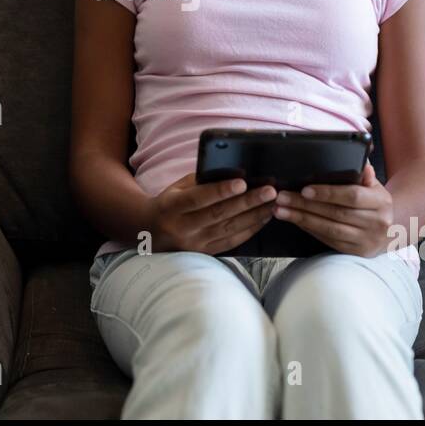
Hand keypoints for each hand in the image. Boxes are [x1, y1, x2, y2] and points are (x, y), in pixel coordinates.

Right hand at [147, 172, 277, 253]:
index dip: (221, 191)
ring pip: (229, 229)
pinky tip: (264, 218)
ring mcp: (195, 244)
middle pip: (219, 215)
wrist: (151, 232)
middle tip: (270, 191)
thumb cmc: (170, 202)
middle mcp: (183, 228)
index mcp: (172, 207)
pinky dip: (250, 230)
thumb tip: (233, 173)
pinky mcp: (205, 253)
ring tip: (273, 203)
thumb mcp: (177, 188)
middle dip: (247, 202)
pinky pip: (232, 241)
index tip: (242, 182)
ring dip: (254, 216)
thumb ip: (201, 181)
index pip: (199, 199)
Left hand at [272, 161, 395, 257]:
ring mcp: (366, 240)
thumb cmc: (376, 203)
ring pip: (329, 229)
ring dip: (302, 219)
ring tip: (280, 210)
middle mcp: (376, 223)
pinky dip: (310, 229)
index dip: (328, 193)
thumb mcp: (375, 186)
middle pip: (336, 213)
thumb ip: (365, 173)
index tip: (305, 190)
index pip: (352, 196)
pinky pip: (329, 240)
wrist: (392, 231)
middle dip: (306, 206)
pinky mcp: (356, 252)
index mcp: (381, 202)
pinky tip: (295, 221)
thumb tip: (358, 159)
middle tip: (282, 198)